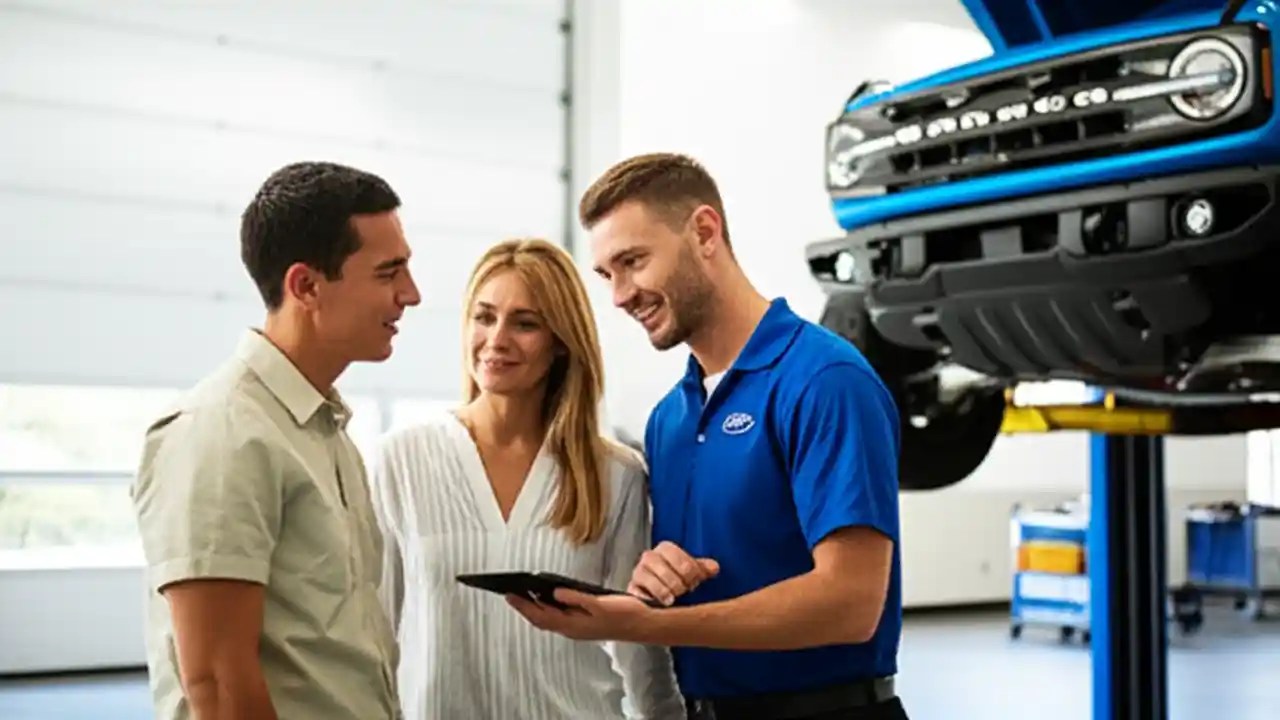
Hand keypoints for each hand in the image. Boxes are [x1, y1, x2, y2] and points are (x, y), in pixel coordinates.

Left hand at [507, 589, 654, 641]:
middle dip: (524, 606)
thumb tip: (554, 592)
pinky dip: (548, 607)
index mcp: (572, 625)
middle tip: (508, 593)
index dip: (523, 605)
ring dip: (535, 607)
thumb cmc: (624, 613)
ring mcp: (577, 627)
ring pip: (549, 618)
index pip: (540, 615)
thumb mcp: (599, 604)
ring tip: (522, 593)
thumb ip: (576, 598)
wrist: (643, 625)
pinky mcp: (584, 623)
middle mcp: (571, 629)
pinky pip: (558, 616)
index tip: (508, 594)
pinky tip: (546, 598)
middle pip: (541, 618)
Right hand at [628, 541, 718, 605]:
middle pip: (661, 566)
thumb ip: (703, 569)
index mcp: (665, 549)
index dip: (689, 571)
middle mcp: (649, 557)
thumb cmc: (677, 578)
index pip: (677, 555)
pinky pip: (636, 592)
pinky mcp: (631, 588)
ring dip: (662, 590)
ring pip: (647, 577)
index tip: (695, 582)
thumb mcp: (691, 572)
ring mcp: (638, 572)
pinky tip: (656, 604)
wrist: (658, 593)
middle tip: (684, 591)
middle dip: (676, 581)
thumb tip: (714, 568)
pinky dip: (646, 598)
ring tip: (672, 601)